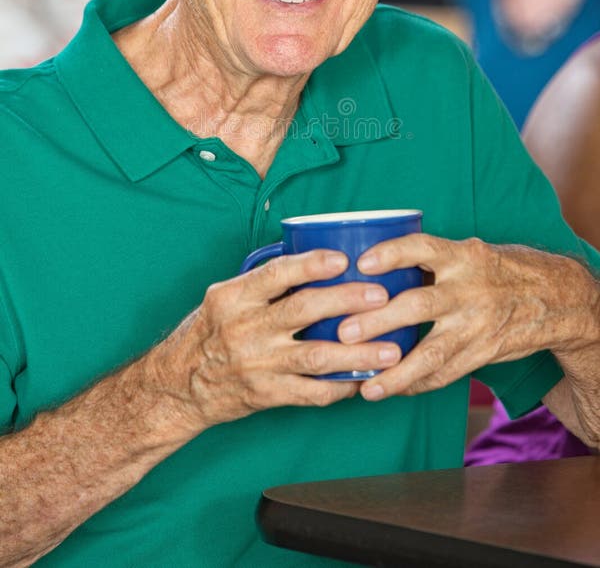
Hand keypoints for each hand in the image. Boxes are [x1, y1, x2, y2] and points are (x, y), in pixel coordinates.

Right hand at [149, 249, 401, 430]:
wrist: (177, 386)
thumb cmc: (208, 333)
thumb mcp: (224, 298)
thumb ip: (262, 284)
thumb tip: (314, 262)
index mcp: (233, 297)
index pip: (276, 274)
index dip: (311, 264)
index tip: (343, 259)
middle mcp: (244, 328)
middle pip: (304, 310)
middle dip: (348, 301)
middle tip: (381, 296)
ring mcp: (256, 364)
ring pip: (316, 356)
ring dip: (359, 353)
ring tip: (392, 350)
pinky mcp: (265, 395)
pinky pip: (311, 392)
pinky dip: (340, 386)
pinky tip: (363, 380)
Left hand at [335, 234, 592, 400]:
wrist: (555, 297)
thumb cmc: (498, 270)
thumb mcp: (470, 253)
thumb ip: (431, 262)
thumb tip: (372, 271)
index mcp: (462, 256)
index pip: (422, 248)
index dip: (392, 253)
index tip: (362, 262)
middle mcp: (469, 288)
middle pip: (418, 305)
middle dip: (379, 321)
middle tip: (344, 332)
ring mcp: (477, 323)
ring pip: (432, 352)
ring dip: (395, 371)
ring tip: (367, 384)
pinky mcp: (484, 351)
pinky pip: (447, 372)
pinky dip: (418, 383)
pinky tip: (394, 389)